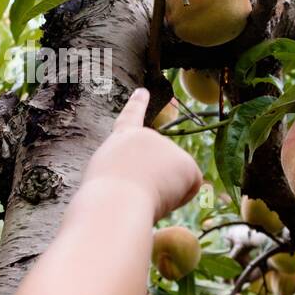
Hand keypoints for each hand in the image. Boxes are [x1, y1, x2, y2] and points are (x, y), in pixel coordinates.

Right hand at [83, 88, 202, 221]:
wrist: (116, 202)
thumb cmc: (104, 200)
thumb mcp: (108, 181)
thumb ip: (131, 176)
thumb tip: (160, 189)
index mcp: (120, 140)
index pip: (129, 119)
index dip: (136, 105)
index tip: (142, 92)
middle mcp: (146, 136)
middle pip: (156, 169)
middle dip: (150, 186)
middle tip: (130, 194)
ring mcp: (168, 146)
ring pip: (173, 181)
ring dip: (162, 194)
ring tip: (140, 194)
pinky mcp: (187, 163)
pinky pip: (189, 188)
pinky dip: (180, 199)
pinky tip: (161, 196)